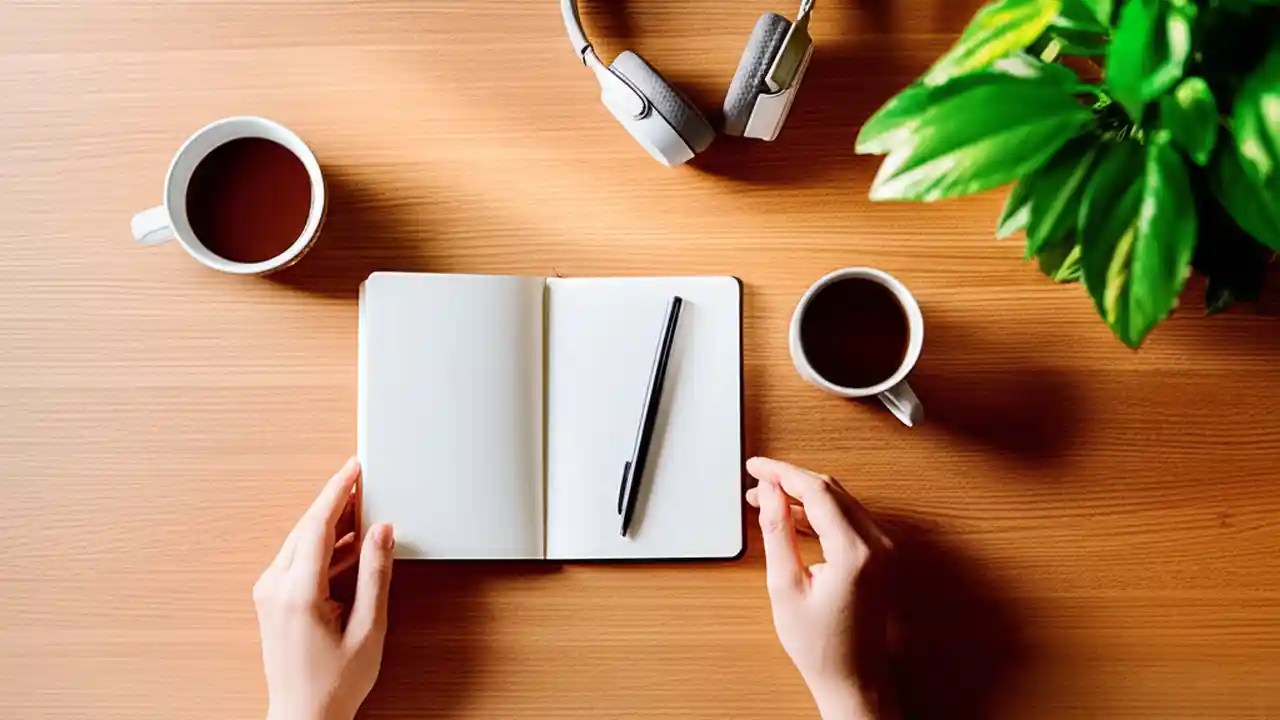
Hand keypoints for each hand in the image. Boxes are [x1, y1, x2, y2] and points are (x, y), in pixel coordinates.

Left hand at [253, 457, 395, 719]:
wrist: (303, 717)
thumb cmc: (335, 683)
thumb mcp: (368, 627)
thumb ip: (375, 574)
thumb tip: (381, 532)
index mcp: (297, 593)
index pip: (317, 525)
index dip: (338, 491)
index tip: (353, 469)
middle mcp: (275, 588)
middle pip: (306, 527)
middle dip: (335, 501)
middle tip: (363, 482)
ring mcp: (268, 593)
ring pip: (300, 541)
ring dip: (329, 524)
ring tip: (362, 511)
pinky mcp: (271, 599)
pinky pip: (296, 559)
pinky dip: (322, 546)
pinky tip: (346, 545)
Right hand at [745, 457, 892, 719]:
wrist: (853, 678)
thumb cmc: (821, 645)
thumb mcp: (785, 586)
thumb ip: (777, 531)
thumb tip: (769, 493)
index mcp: (854, 552)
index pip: (816, 490)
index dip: (782, 473)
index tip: (756, 467)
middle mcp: (877, 545)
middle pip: (831, 490)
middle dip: (791, 480)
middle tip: (757, 481)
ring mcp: (883, 550)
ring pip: (840, 501)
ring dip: (804, 495)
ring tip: (766, 499)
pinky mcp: (880, 556)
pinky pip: (849, 519)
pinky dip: (820, 512)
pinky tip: (793, 516)